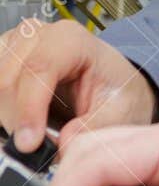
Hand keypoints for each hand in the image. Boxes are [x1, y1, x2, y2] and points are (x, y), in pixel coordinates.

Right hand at [0, 21, 158, 153]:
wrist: (111, 83)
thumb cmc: (115, 90)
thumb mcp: (120, 112)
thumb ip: (95, 127)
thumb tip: (64, 143)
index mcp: (71, 40)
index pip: (39, 68)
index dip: (29, 109)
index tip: (28, 144)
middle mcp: (38, 36)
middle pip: (8, 79)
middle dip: (16, 121)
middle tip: (33, 150)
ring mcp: (15, 45)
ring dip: (5, 117)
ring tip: (29, 136)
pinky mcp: (2, 59)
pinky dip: (2, 112)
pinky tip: (16, 126)